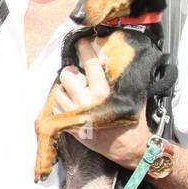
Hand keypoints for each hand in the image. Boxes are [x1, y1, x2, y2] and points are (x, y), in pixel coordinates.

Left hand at [54, 39, 150, 167]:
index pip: (89, 64)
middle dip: (72, 72)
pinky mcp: (69, 125)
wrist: (127, 147)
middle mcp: (86, 101)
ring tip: (75, 91)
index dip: (84, 49)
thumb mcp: (131, 96)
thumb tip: (113, 59)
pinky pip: (56, 107)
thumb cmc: (131, 122)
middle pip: (67, 75)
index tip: (80, 41)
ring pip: (58, 91)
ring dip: (66, 88)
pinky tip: (71, 103)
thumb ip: (120, 78)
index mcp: (102, 92)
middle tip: (79, 76)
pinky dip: (61, 103)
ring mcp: (75, 114)